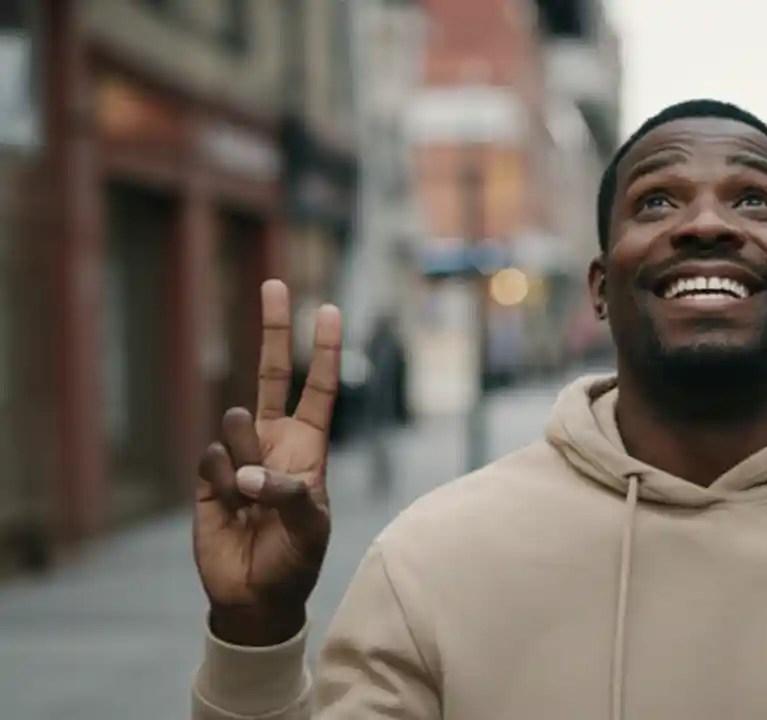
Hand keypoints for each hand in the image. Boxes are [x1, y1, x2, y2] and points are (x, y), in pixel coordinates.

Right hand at [194, 279, 340, 645]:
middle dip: (274, 330)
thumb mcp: (310, 526)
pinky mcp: (208, 477)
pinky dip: (225, 484)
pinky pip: (212, 459)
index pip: (318, 389)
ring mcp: (240, 456)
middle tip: (276, 284)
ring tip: (254, 498)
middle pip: (271, 375)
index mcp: (309, 446)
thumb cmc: (296, 558)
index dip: (324, 351)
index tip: (330, 309)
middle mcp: (274, 441)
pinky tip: (232, 509)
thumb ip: (288, 492)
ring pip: (236, 425)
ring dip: (248, 459)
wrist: (256, 595)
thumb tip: (249, 471)